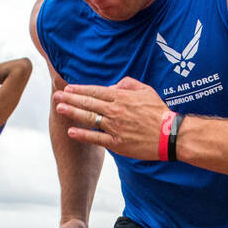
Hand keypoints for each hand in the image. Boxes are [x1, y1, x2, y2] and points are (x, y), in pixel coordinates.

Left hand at [53, 78, 168, 160]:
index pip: (96, 91)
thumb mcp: (146, 90)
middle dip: (70, 99)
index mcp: (121, 98)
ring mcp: (115, 128)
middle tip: (57, 96)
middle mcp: (115, 111)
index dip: (80, 89)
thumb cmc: (159, 112)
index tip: (68, 88)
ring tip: (60, 109)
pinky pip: (96, 138)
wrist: (171, 135)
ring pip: (89, 119)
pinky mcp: (117, 144)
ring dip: (72, 113)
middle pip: (88, 103)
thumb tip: (112, 87)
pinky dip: (83, 134)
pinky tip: (71, 131)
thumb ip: (128, 84)